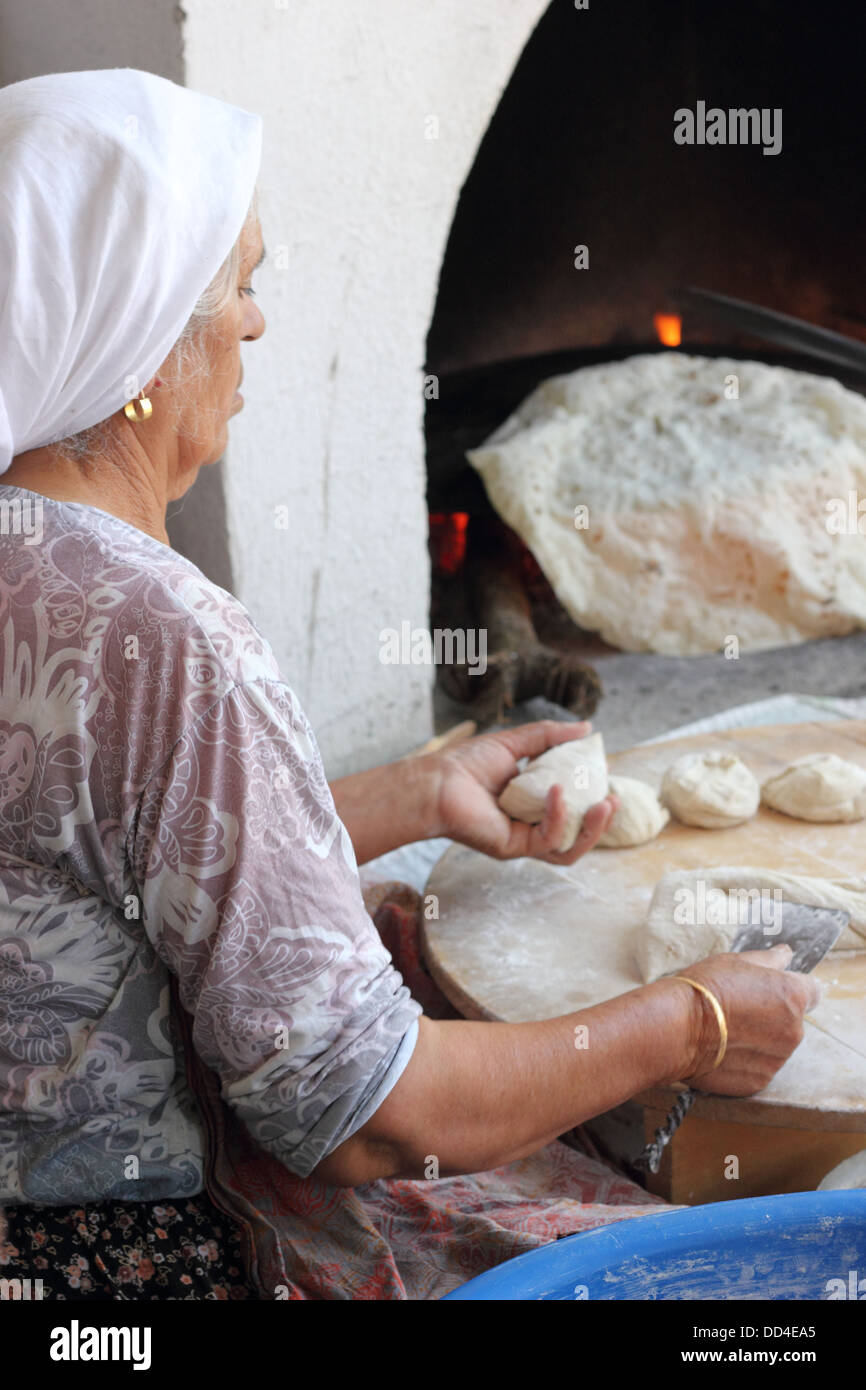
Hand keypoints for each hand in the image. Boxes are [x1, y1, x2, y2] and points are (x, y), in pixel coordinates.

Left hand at [426, 719, 616, 863]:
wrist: (434, 782)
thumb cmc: (465, 764)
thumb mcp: (515, 743)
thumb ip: (550, 737)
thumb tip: (587, 728)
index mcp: (533, 804)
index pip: (574, 807)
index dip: (594, 795)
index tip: (607, 772)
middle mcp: (530, 825)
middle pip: (578, 834)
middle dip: (602, 821)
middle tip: (616, 798)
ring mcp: (523, 840)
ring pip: (570, 848)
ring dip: (594, 829)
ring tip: (607, 804)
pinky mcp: (514, 847)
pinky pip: (548, 839)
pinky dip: (559, 816)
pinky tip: (559, 792)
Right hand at [668, 944, 820, 1094]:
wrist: (676, 1029)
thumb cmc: (703, 990)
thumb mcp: (735, 962)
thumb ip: (769, 960)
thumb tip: (786, 954)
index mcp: (792, 995)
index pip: (812, 992)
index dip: (790, 990)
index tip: (770, 992)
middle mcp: (794, 1030)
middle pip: (792, 1021)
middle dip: (772, 1016)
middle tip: (738, 1010)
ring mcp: (778, 1058)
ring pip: (776, 1046)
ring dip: (759, 1040)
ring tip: (725, 1032)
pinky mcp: (761, 1081)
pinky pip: (759, 1067)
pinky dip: (745, 1061)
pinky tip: (722, 1050)